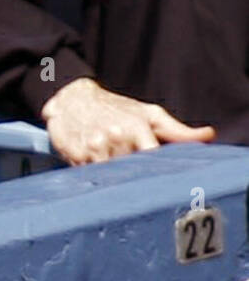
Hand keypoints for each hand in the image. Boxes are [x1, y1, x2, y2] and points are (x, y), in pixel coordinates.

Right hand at [41, 77, 215, 163]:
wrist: (72, 100)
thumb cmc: (116, 108)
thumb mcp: (149, 115)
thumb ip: (178, 131)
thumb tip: (208, 135)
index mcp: (137, 127)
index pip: (153, 158)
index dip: (156, 170)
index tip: (160, 180)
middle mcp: (116, 137)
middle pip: (132, 171)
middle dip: (133, 174)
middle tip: (131, 170)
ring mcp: (94, 148)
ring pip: (110, 177)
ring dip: (113, 177)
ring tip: (111, 164)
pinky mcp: (75, 157)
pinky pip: (90, 176)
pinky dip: (94, 174)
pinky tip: (93, 162)